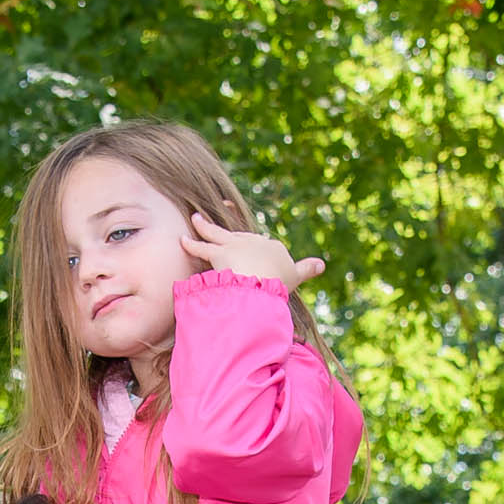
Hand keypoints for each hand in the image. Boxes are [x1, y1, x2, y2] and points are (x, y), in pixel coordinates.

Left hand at [180, 212, 324, 290]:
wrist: (266, 283)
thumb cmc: (281, 284)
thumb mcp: (296, 277)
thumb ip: (306, 269)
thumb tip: (322, 264)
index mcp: (273, 249)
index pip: (261, 247)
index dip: (254, 248)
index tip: (250, 249)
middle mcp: (254, 241)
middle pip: (239, 235)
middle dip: (228, 233)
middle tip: (221, 219)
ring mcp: (236, 245)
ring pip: (217, 233)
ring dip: (205, 226)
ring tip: (195, 219)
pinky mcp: (219, 253)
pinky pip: (202, 247)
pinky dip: (191, 244)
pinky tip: (181, 240)